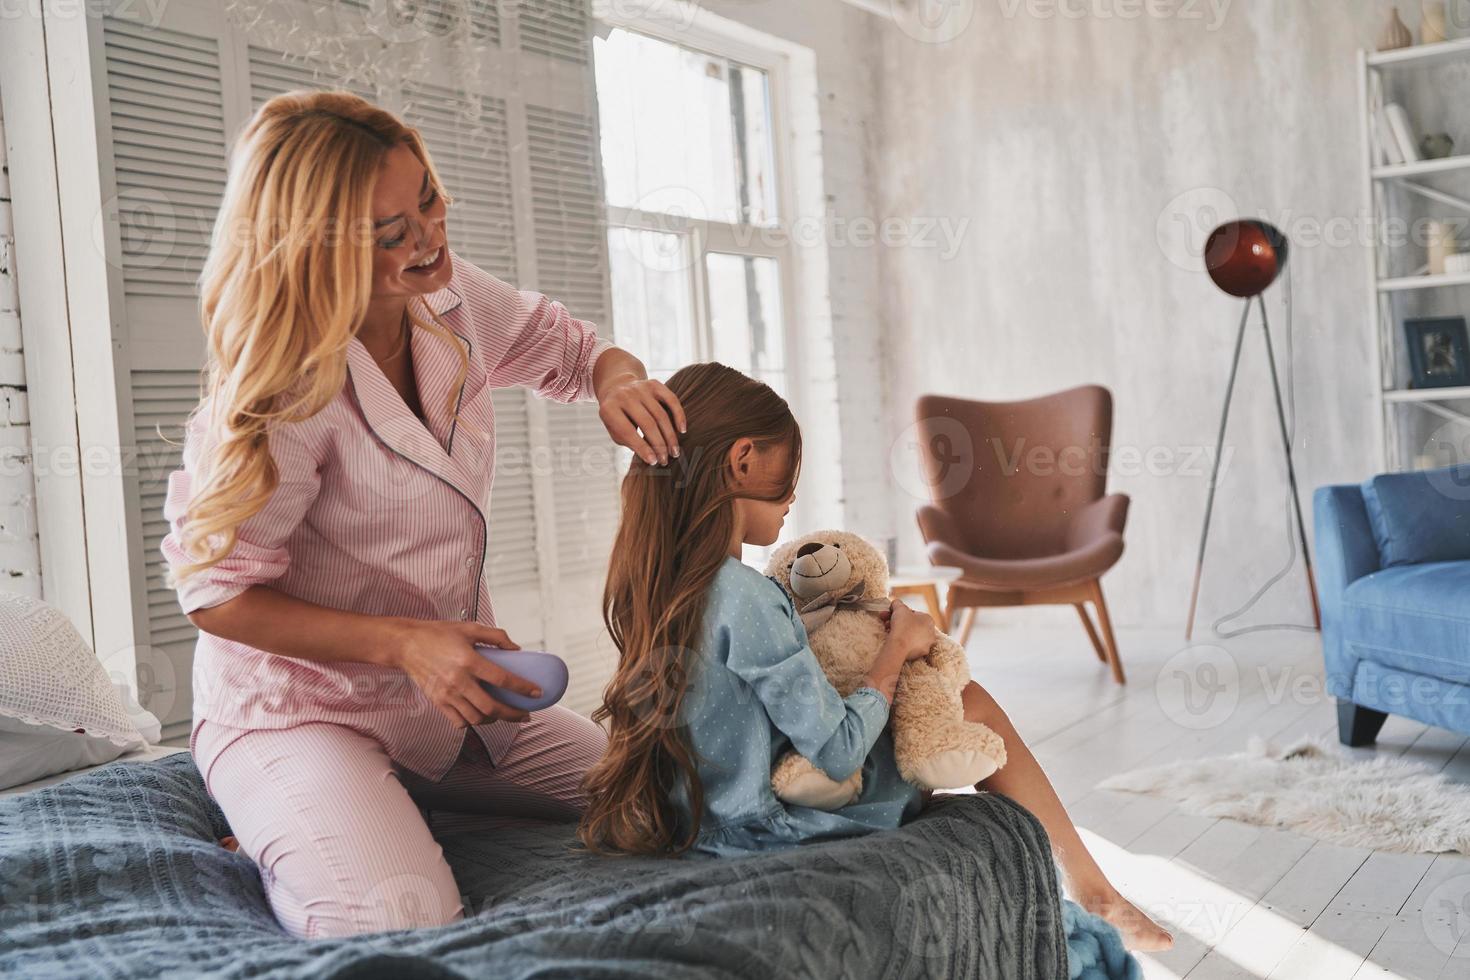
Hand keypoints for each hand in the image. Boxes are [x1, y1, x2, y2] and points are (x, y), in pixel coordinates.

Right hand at [387, 620, 540, 727]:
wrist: (406, 645)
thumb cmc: (439, 634)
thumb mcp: (470, 628)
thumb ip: (496, 636)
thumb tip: (516, 649)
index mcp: (469, 660)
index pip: (502, 679)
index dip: (523, 688)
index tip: (536, 693)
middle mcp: (458, 681)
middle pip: (491, 707)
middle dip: (513, 714)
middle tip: (525, 714)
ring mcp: (447, 694)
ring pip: (476, 719)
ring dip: (495, 720)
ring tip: (504, 715)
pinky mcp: (438, 702)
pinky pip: (459, 722)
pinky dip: (473, 723)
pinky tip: (481, 716)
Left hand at [597, 376, 686, 465]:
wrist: (618, 388)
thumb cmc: (618, 417)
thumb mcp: (616, 430)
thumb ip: (631, 442)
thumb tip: (653, 457)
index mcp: (609, 409)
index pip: (628, 431)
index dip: (642, 448)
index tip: (654, 462)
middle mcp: (624, 395)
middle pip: (647, 423)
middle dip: (659, 445)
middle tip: (666, 460)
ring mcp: (640, 387)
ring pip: (661, 415)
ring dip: (670, 436)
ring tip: (674, 452)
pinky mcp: (654, 384)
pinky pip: (671, 400)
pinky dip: (679, 415)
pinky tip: (682, 430)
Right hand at [887, 600, 936, 660]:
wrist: (900, 646)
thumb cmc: (902, 625)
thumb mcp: (899, 607)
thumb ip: (898, 603)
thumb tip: (896, 603)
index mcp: (928, 619)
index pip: (913, 614)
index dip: (900, 614)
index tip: (890, 615)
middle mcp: (931, 632)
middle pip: (911, 625)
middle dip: (897, 622)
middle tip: (886, 622)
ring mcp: (927, 644)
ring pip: (910, 635)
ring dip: (899, 632)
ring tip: (887, 630)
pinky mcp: (921, 653)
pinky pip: (910, 646)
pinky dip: (902, 642)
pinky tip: (894, 640)